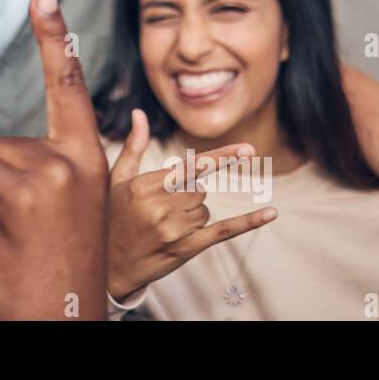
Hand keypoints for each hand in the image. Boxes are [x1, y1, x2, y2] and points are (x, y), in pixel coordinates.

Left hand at [0, 0, 108, 320]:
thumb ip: (61, 163)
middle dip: (5, 180)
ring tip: (13, 236)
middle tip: (28, 228)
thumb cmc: (68, 264)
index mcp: (89, 159)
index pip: (69, 86)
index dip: (55, 38)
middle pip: (8, 140)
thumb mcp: (87, 205)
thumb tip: (15, 138)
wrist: (58, 319)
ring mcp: (23, 184)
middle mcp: (59, 163)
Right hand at [107, 109, 276, 299]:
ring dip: (192, 215)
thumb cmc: (111, 217)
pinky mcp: (185, 249)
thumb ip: (133, 146)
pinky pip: (223, 231)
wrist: (108, 267)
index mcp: (144, 186)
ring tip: (164, 227)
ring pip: (205, 210)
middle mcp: (159, 207)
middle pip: (199, 190)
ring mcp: (173, 230)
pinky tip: (270, 213)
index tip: (248, 150)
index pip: (191, 168)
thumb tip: (138, 113)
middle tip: (162, 210)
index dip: (220, 158)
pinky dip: (248, 222)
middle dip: (187, 196)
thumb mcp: (116, 180)